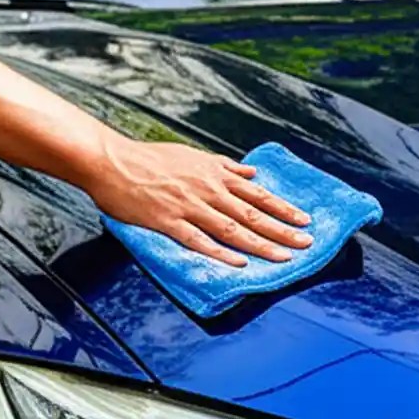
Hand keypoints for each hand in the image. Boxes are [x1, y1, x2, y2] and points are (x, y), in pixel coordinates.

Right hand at [83, 138, 311, 266]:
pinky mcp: (168, 222)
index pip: (258, 195)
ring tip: (284, 257)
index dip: (283, 209)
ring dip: (261, 245)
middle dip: (282, 230)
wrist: (111, 161)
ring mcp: (189, 207)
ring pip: (232, 229)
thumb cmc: (152, 158)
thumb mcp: (194, 155)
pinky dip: (219, 252)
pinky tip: (239, 262)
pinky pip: (198, 240)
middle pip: (252, 215)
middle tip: (307, 243)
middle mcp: (208, 191)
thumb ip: (224, 166)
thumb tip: (251, 173)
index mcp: (215, 175)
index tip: (305, 220)